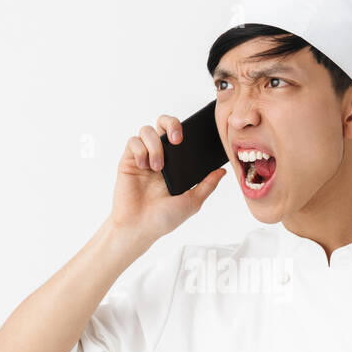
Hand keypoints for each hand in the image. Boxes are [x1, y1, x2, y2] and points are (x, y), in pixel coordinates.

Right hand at [108, 114, 226, 244]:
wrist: (139, 228)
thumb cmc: (163, 218)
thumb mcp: (192, 202)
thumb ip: (207, 185)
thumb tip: (222, 171)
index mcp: (176, 164)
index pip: (180, 135)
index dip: (186, 129)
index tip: (191, 136)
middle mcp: (159, 157)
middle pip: (163, 123)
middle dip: (170, 123)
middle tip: (177, 139)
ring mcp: (143, 157)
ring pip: (147, 130)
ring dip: (155, 145)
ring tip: (158, 167)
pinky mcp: (128, 161)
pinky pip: (133, 142)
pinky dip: (140, 150)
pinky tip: (144, 166)